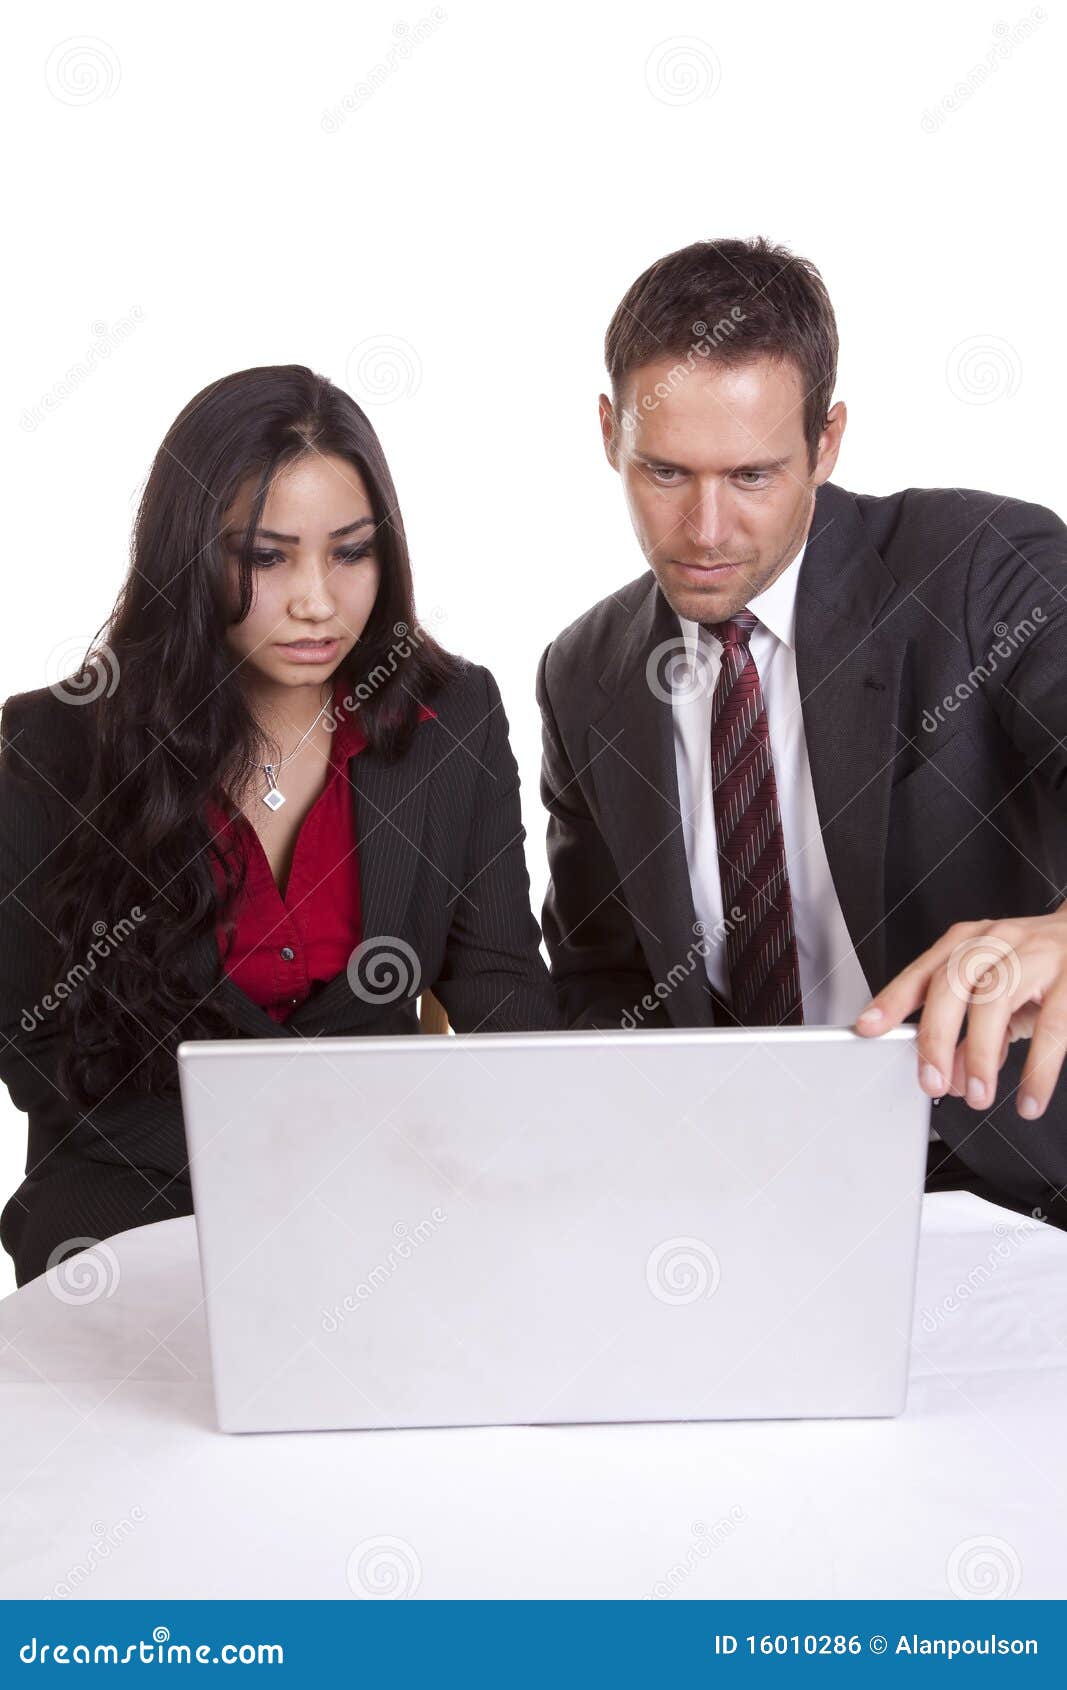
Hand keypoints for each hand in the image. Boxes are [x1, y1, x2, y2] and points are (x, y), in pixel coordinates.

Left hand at [852, 915, 1066, 1119]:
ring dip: (981, 1055)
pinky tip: (1028, 1097)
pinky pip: (1052, 1027)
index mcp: (969, 942)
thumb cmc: (1039, 965)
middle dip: (936, 1037)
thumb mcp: (998, 992)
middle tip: (932, 1081)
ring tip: (979, 1096)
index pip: (923, 971)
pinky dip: (1037, 1070)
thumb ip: (970, 1032)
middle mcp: (997, 941)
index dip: (893, 999)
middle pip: (952, 983)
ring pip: (995, 1000)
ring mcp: (1036, 954)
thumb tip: (950, 1075)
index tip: (869, 1028)